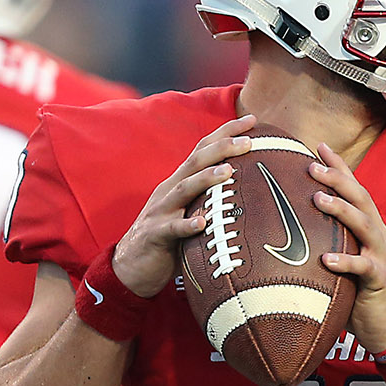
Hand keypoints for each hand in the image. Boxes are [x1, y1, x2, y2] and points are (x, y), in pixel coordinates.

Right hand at [112, 116, 255, 297]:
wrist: (131, 266)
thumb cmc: (170, 238)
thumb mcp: (191, 211)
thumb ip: (213, 199)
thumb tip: (253, 190)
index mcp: (180, 181)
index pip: (204, 149)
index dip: (226, 132)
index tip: (252, 120)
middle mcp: (170, 190)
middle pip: (196, 161)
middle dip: (222, 148)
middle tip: (249, 141)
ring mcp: (160, 211)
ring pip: (184, 189)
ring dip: (206, 179)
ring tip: (228, 172)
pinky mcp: (155, 235)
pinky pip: (172, 229)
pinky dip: (186, 225)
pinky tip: (201, 224)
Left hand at [310, 144, 385, 353]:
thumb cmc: (361, 291)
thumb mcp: (347, 259)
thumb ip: (329, 240)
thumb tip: (291, 227)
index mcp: (370, 227)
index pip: (355, 190)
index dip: (339, 167)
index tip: (319, 147)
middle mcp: (378, 235)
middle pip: (360, 199)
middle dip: (337, 179)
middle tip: (311, 166)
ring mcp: (381, 255)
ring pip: (363, 225)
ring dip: (340, 210)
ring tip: (318, 199)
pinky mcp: (380, 279)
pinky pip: (363, 267)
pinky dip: (345, 261)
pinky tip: (327, 259)